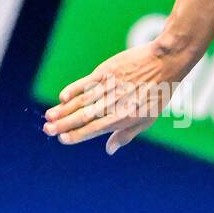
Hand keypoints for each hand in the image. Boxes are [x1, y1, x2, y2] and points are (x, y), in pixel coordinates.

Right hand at [43, 40, 190, 153]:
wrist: (165, 62)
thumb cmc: (158, 93)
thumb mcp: (147, 118)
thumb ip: (126, 134)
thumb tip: (109, 150)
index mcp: (125, 117)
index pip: (96, 129)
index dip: (78, 135)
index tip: (63, 139)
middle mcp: (115, 103)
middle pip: (84, 116)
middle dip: (64, 124)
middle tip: (47, 130)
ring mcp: (109, 87)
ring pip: (82, 101)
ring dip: (64, 109)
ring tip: (49, 117)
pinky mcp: (106, 72)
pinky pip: (86, 83)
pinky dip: (73, 90)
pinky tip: (62, 97)